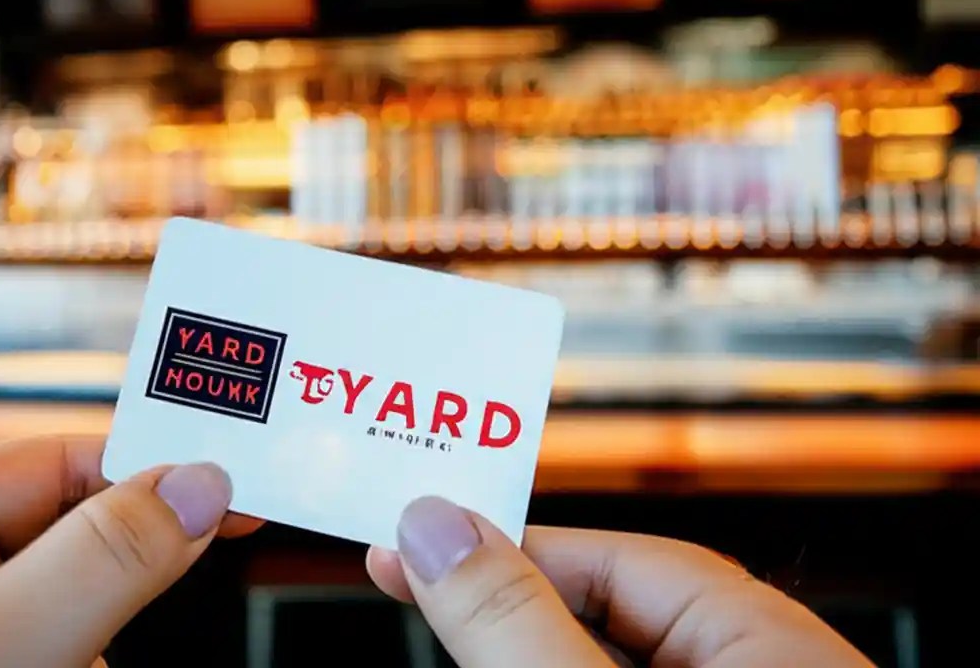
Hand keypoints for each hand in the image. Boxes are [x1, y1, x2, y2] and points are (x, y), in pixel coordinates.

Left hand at [0, 436, 259, 667]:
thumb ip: (98, 563)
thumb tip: (195, 487)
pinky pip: (43, 663)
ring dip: (89, 653)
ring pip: (65, 627)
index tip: (226, 483)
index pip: (47, 465)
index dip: (141, 467)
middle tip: (136, 618)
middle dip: (113, 589)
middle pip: (64, 551)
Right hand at [367, 497, 873, 667]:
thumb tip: (437, 529)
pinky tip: (505, 667)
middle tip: (410, 587)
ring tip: (443, 631)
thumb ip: (516, 626)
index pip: (620, 557)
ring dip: (519, 647)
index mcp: (772, 645)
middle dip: (504, 602)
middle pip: (609, 613)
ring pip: (606, 660)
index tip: (414, 542)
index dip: (505, 543)